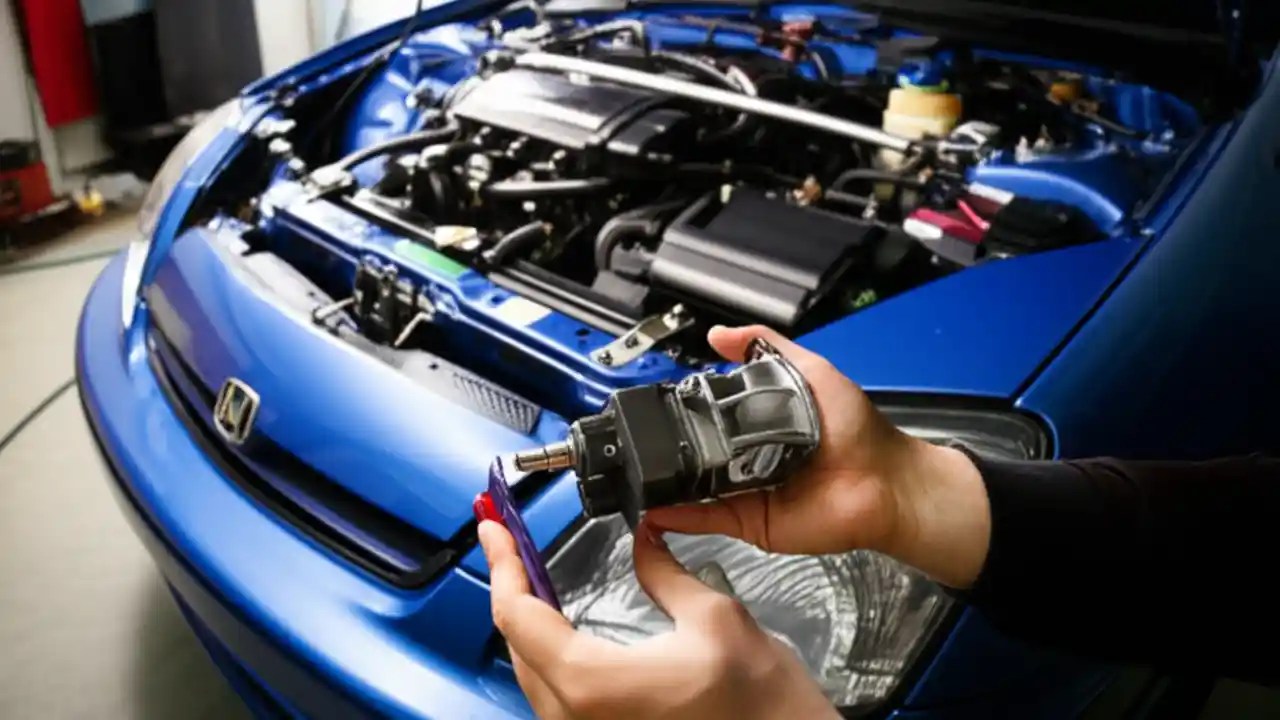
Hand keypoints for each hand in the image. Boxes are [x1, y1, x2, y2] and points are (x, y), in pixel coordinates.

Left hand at [480, 518, 837, 719]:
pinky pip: (557, 696)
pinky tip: (563, 629)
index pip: (518, 613)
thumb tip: (647, 538)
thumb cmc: (759, 707)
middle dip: (513, 586)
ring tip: (532, 578)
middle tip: (511, 543)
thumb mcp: (714, 619)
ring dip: (528, 622)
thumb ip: (666, 574)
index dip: (502, 563)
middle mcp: (576, 718)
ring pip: (533, 673)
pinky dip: (551, 654)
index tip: (495, 530)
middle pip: (517, 643)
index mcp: (591, 682)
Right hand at [646, 325, 990, 588]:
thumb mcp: (809, 371)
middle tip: (639, 442)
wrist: (884, 481)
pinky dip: (679, 517)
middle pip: (696, 456)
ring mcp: (745, 493)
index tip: (656, 407)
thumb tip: (720, 335)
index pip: (710, 418)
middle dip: (667, 451)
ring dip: (665, 486)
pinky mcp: (750, 522)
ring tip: (637, 475)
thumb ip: (767, 348)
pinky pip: (708, 519)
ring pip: (694, 490)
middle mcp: (747, 459)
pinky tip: (654, 508)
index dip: (684, 413)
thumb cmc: (858, 431)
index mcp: (758, 424)